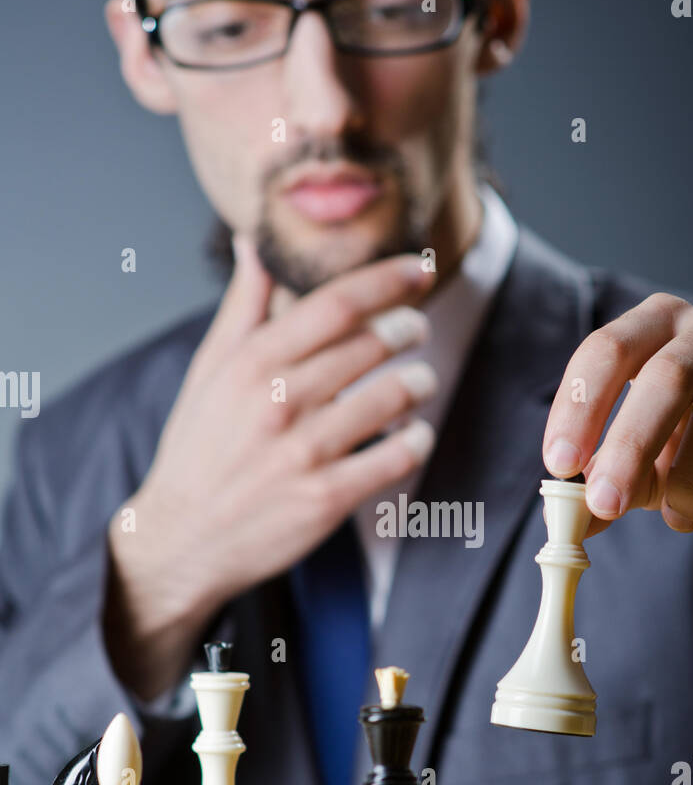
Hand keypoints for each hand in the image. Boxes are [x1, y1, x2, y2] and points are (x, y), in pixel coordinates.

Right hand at [106, 240, 436, 696]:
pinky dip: (418, 440)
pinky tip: (415, 433)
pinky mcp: (327, 498)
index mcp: (252, 363)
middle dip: (408, 328)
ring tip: (418, 382)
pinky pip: (397, 457)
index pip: (336, 304)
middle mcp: (279, 401)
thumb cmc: (199, 451)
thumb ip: (242, 307)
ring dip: (419, 382)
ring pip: (393, 396)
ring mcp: (305, 451)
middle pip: (372, 343)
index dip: (386, 279)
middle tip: (415, 329)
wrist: (182, 540)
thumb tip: (252, 245)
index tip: (416, 267)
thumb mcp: (209, 371)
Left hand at [543, 292, 692, 544]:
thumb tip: (573, 519)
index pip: (610, 348)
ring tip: (680, 517)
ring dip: (691, 477)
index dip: (580, 407)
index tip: (560, 466)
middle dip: (629, 447)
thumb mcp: (645, 464)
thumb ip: (606, 483)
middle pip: (667, 374)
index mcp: (662, 323)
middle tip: (606, 504)